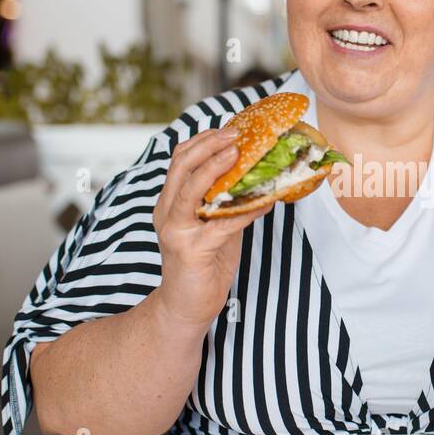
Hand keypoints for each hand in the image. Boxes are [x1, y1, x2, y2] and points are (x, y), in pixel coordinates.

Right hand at [151, 128, 273, 328]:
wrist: (185, 307)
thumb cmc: (203, 265)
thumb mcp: (213, 225)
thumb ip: (225, 202)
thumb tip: (257, 178)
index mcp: (169, 203)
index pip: (179, 161)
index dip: (201, 140)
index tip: (228, 128)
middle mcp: (167, 213)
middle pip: (182, 167)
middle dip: (208, 145)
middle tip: (235, 133)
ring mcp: (177, 231)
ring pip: (192, 189)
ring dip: (216, 168)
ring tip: (239, 152)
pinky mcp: (192, 251)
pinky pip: (222, 224)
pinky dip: (245, 209)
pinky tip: (266, 200)